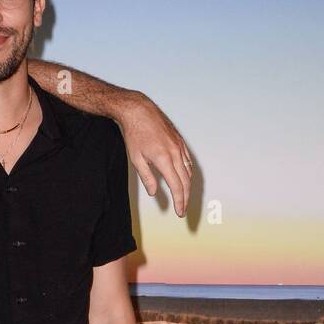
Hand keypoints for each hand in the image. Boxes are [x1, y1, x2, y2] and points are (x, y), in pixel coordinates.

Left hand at [115, 90, 191, 216]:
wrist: (139, 111)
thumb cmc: (135, 134)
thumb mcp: (136, 159)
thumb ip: (147, 178)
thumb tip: (154, 193)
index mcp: (165, 160)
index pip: (177, 187)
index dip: (179, 202)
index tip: (179, 212)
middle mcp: (176, 153)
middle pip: (186, 182)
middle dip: (185, 198)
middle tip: (182, 210)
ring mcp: (179, 146)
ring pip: (189, 171)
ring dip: (187, 186)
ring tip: (183, 197)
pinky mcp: (179, 141)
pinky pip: (187, 161)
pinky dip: (188, 173)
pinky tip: (184, 178)